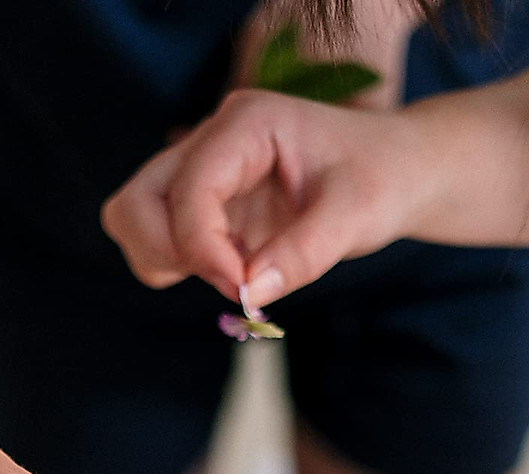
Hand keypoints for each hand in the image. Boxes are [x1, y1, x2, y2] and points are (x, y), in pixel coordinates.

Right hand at [101, 89, 429, 307]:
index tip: (242, 288)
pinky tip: (236, 270)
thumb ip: (304, 254)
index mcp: (245, 125)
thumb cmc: (381, 180)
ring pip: (134, 223)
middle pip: (136, 204)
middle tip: (230, 279)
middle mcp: (210, 143)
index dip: (203, 247)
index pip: (189, 188)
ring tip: (236, 272)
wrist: (394, 174)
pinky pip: (159, 244)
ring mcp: (200, 175)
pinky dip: (183, 269)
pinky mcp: (202, 208)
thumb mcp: (357, 216)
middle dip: (169, 253)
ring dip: (170, 263)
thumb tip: (250, 294)